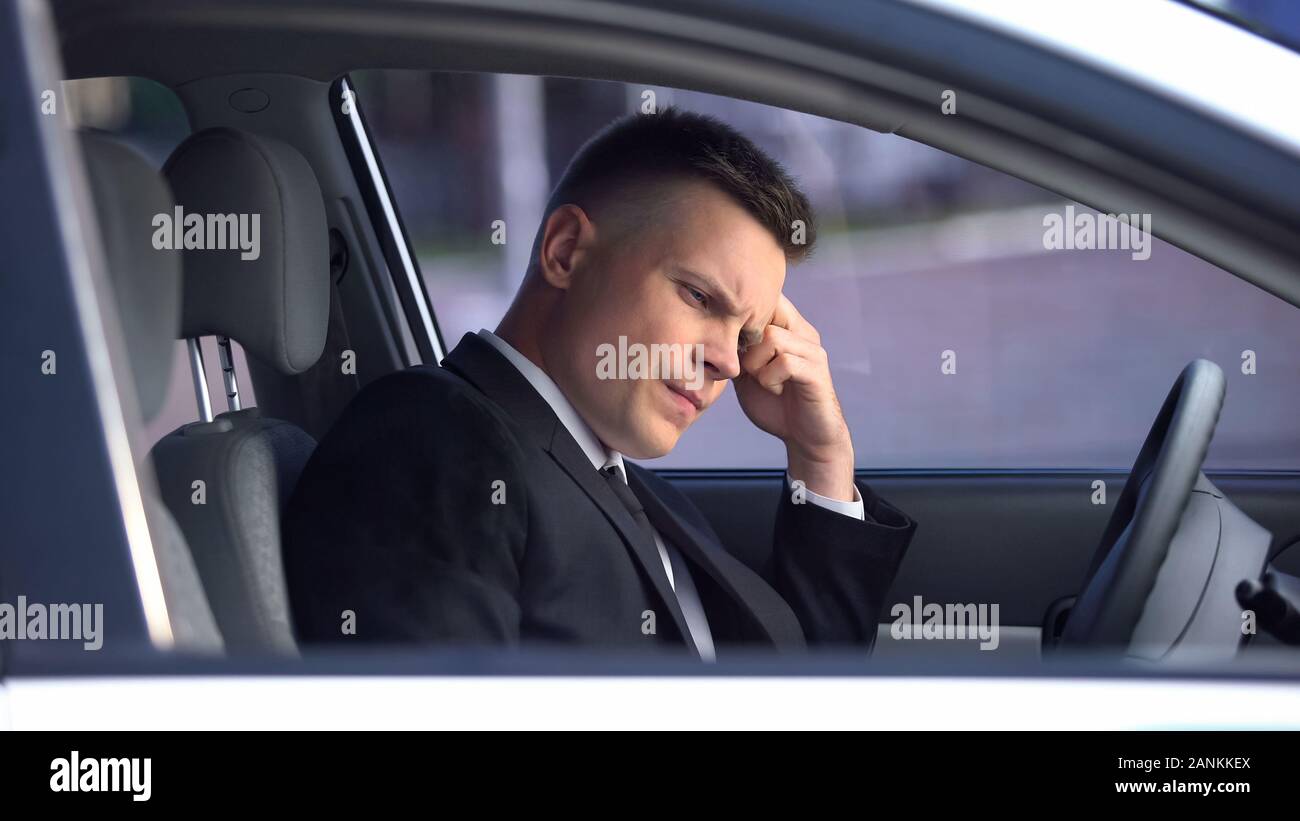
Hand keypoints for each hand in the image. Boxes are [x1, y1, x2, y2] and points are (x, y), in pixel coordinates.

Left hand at [733, 294, 855, 500]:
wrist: (805, 437)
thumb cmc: (774, 403)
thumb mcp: (746, 371)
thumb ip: (735, 349)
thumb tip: (708, 331)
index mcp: (787, 328)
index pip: (763, 299)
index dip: (739, 316)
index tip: (729, 345)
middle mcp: (802, 332)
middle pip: (762, 314)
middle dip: (743, 343)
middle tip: (744, 368)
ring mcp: (812, 350)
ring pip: (771, 337)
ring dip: (756, 363)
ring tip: (761, 380)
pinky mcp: (816, 371)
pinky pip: (784, 362)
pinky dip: (770, 378)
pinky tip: (775, 390)